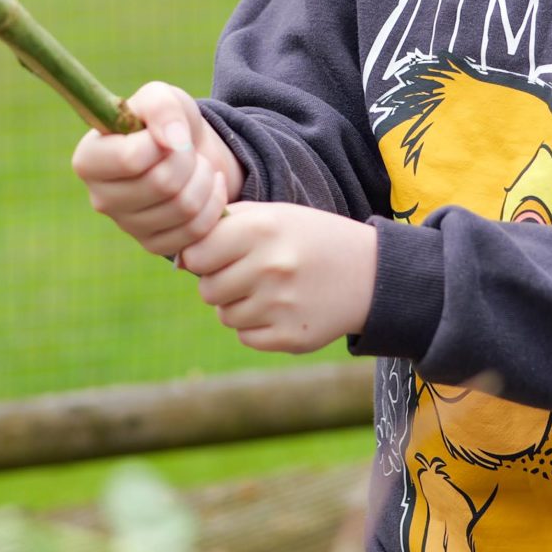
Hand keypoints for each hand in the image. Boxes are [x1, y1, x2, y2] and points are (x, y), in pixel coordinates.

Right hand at [71, 82, 242, 259]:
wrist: (188, 151)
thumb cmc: (166, 121)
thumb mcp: (162, 97)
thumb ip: (161, 107)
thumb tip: (170, 142)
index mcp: (89, 160)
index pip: (130, 159)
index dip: (162, 142)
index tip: (169, 133)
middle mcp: (100, 198)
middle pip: (162, 184)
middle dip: (189, 160)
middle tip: (189, 150)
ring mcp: (127, 226)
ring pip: (184, 207)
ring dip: (205, 179)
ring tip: (200, 166)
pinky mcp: (154, 245)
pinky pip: (196, 231)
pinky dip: (214, 203)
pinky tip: (210, 187)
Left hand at [177, 203, 376, 354]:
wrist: (371, 274)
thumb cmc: (312, 239)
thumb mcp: (276, 214)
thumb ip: (227, 224)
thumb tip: (180, 254)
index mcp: (262, 230)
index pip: (195, 254)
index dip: (201, 256)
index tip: (216, 254)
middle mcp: (270, 267)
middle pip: (207, 290)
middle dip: (219, 283)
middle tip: (247, 273)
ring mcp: (280, 306)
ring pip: (225, 316)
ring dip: (238, 305)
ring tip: (269, 289)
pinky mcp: (290, 337)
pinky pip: (246, 337)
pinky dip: (256, 327)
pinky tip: (281, 309)